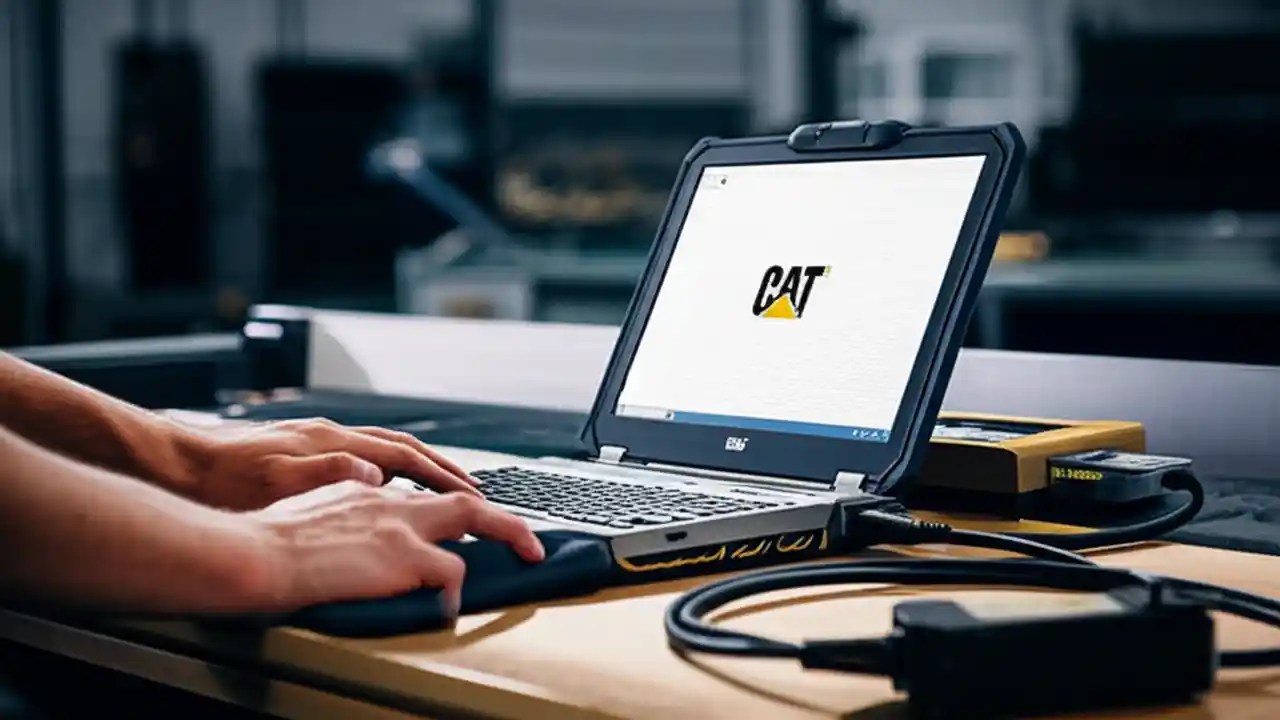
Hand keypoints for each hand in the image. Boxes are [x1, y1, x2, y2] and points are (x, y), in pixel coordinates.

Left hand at [180, 418, 480, 509]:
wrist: (179, 462)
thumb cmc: (221, 479)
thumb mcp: (274, 482)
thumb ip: (327, 476)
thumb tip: (375, 475)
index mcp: (331, 442)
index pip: (403, 456)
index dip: (440, 474)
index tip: (471, 491)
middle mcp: (330, 434)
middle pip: (401, 445)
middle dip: (440, 465)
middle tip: (472, 484)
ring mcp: (317, 439)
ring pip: (382, 445)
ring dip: (417, 462)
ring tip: (439, 481)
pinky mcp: (303, 447)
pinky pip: (362, 452)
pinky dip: (388, 465)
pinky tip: (383, 482)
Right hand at [248, 481, 544, 614]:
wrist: (254, 553)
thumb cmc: (262, 543)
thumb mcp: (301, 511)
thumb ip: (330, 510)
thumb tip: (341, 526)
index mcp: (361, 489)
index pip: (417, 494)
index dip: (443, 509)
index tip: (459, 520)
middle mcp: (387, 500)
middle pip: (458, 496)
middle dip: (494, 511)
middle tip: (519, 531)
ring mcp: (400, 525)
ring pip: (474, 516)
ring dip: (507, 532)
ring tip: (528, 550)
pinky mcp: (403, 555)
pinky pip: (452, 570)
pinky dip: (459, 587)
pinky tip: (453, 604)